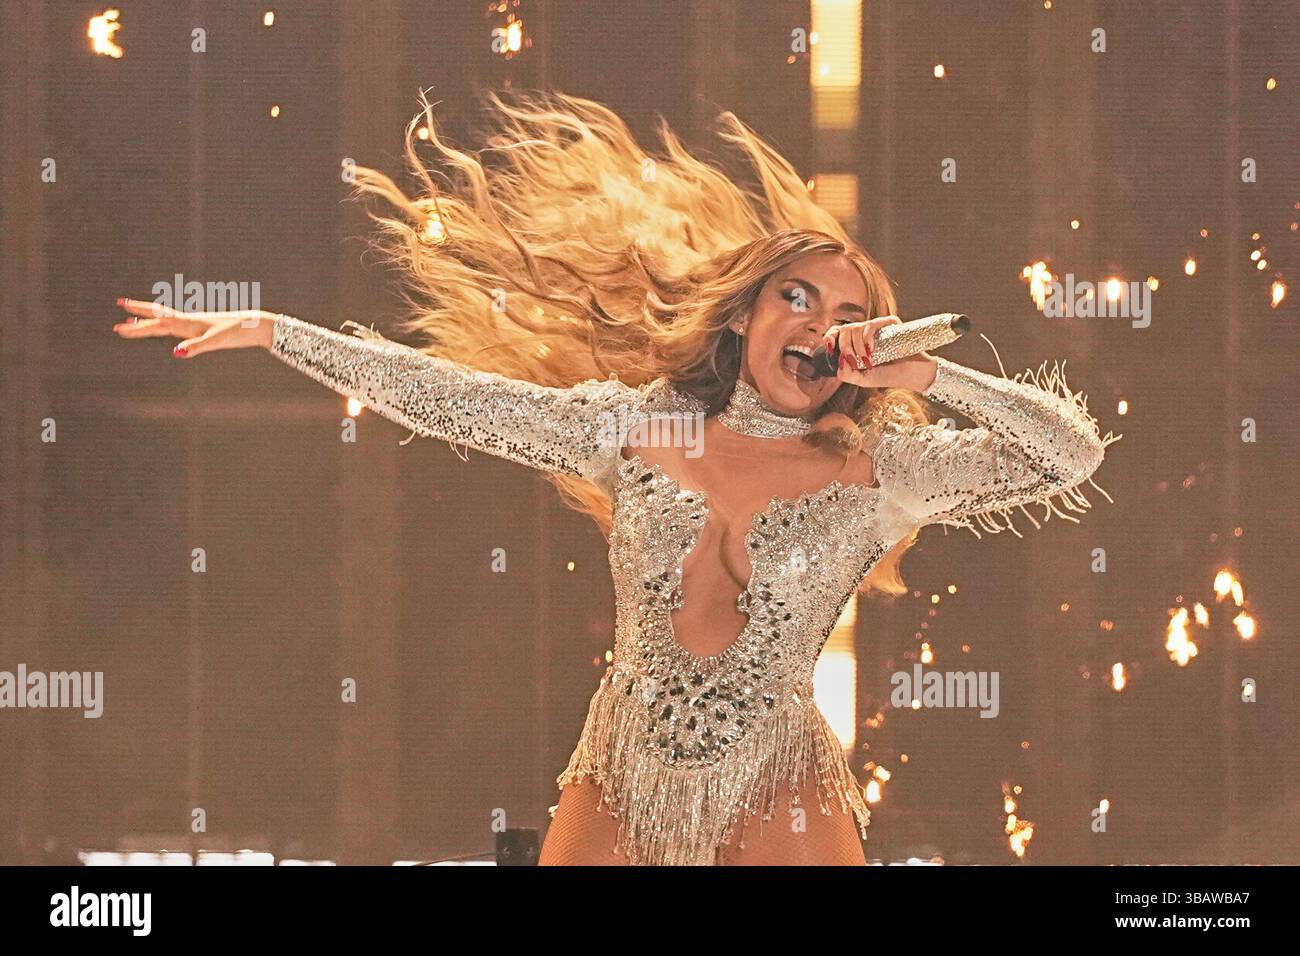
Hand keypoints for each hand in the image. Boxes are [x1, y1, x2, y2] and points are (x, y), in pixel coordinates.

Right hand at [111, 299, 279, 356]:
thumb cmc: (238, 332)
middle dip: (138, 320)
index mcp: (189, 324)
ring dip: (149, 322)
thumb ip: (197, 347)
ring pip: (167, 322)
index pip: (158, 323)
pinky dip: (167, 326)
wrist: (257, 325)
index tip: (119, 321)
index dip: (139, 323)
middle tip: (117, 320)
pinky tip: (166, 328)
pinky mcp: (205, 327)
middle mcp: (190, 321)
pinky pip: (179, 326)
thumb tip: (176, 353)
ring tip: (132, 321)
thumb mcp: (217, 341)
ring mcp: (197, 323)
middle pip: (158, 320)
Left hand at [822, 316, 937, 391]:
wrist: (912, 375)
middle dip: (845, 348)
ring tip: (867, 361)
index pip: (836, 333)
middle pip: (844, 330)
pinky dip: (867, 338)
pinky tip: (871, 350)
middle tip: (854, 362)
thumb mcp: (863, 379)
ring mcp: (876, 328)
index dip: (829, 337)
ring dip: (857, 346)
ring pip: (855, 327)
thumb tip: (838, 364)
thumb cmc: (888, 376)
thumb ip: (847, 375)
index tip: (828, 348)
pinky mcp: (889, 323)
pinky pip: (872, 324)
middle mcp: (863, 333)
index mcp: (855, 344)